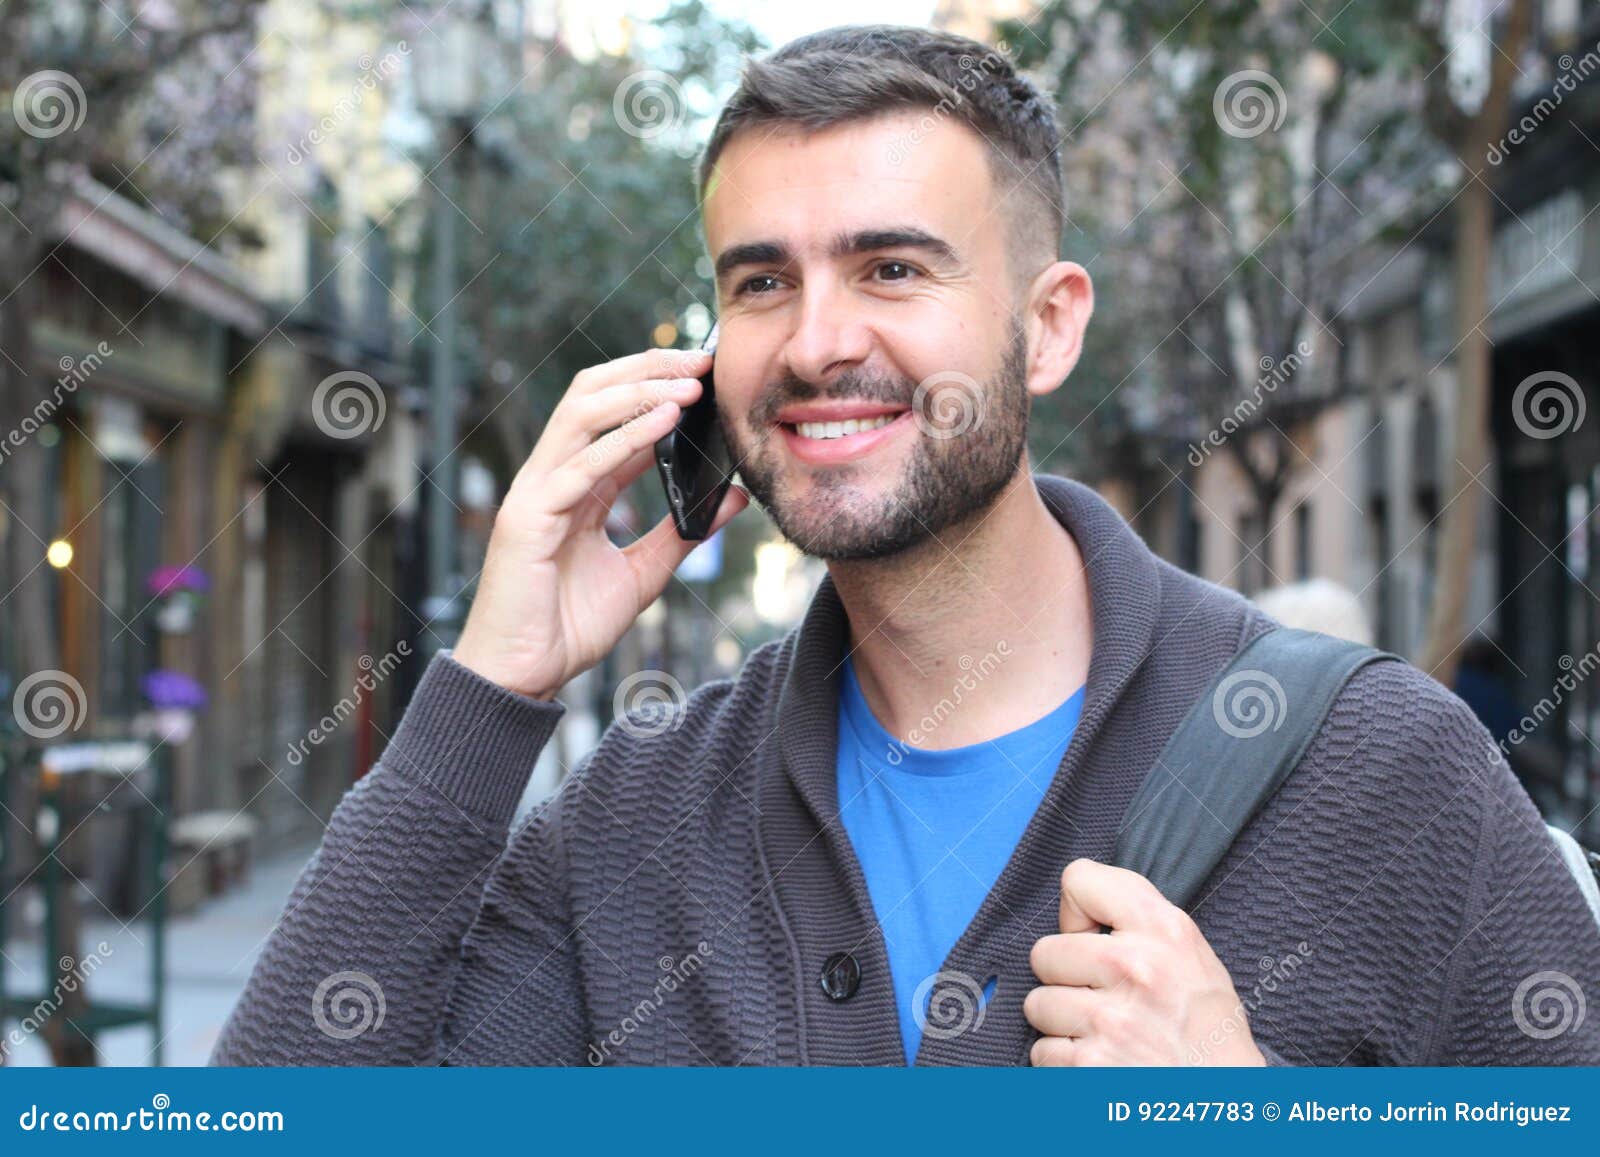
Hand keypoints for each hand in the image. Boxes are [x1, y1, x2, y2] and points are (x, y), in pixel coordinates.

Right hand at [452, 347, 748, 699]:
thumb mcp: (643, 574)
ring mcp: (535, 493)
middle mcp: (551, 477)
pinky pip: (580, 467)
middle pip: (592, 394)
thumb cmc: (568, 627)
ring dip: (639, 391)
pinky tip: (664, 421)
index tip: (706, 371)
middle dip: (647, 368)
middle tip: (701, 359)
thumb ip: (683, 533)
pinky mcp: (528, 519)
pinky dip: (624, 440)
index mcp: (575, 485)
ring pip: (581, 414)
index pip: (613, 414)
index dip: (657, 385)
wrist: (524, 676)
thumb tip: (733, 496)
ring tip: (690, 383)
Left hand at [1024, 859, 1265, 1065]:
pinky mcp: (1090, 1066)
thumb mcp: (1190, 952)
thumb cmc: (1207, 1027)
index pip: (1078, 880)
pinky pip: (1042, 1052)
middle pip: (1044, 952)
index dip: (1077, 913)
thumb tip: (1073, 910)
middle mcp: (1135, 968)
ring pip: (1038, 1005)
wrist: (1226, 1099)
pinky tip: (1101, 1061)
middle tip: (1101, 996)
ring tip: (1104, 1032)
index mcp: (1164, 930)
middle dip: (1065, 978)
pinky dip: (1063, 1063)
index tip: (1092, 936)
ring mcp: (1110, 1020)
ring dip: (1062, 1023)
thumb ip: (1137, 918)